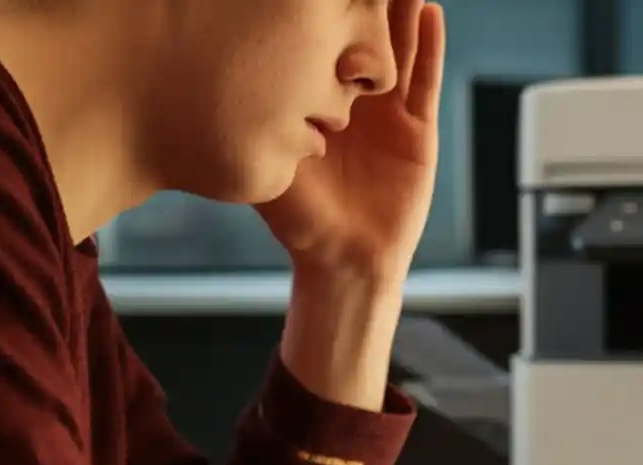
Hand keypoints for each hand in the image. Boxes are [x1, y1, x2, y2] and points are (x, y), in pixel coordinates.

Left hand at [255, 0, 445, 281]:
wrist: (343, 260)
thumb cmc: (299, 218)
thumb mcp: (266, 154)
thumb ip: (258, 116)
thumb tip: (212, 70)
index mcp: (315, 97)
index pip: (322, 39)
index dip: (324, 11)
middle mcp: (353, 98)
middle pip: (362, 34)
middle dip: (363, 0)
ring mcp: (389, 113)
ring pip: (398, 48)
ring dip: (400, 9)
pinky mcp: (419, 132)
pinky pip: (426, 83)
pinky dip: (430, 48)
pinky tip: (430, 12)